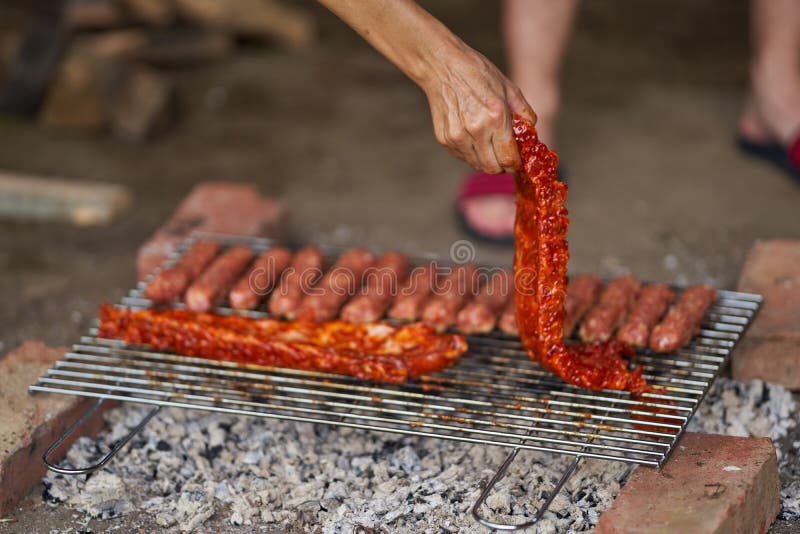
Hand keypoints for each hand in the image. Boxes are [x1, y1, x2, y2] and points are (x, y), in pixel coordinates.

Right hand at [419, 42, 536, 173]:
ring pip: (477, 165)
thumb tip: (531, 132)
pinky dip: (471, 153)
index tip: (517, 162)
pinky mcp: (444, 139)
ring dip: (486, 160)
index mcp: (496, 117)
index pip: (509, 159)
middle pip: (493, 168)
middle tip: (504, 155)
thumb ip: (524, 113)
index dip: (516, 165)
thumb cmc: (476, 73)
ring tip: (487, 143)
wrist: (442, 66)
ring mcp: (457, 137)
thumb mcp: (508, 88)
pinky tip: (472, 137)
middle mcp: (476, 130)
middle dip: (502, 165)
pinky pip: (463, 157)